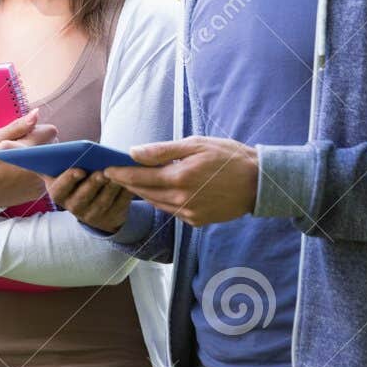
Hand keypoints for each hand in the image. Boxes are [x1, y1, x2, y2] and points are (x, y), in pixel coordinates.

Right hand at [0, 112, 59, 210]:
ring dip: (42, 158)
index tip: (25, 137)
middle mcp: (38, 165)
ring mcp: (40, 180)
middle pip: (54, 145)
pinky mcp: (40, 191)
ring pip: (53, 160)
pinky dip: (39, 171)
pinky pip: (48, 174)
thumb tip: (37, 113)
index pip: (51, 131)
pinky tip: (23, 174)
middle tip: (22, 150)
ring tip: (22, 163)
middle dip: (42, 144)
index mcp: (28, 149)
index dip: (39, 131)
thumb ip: (19, 125)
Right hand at [45, 168, 131, 233]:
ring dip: (110, 188)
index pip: (60, 188)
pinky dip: (124, 194)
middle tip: (101, 172)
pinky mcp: (110, 219)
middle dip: (92, 184)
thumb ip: (53, 161)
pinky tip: (130, 183)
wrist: (93, 204)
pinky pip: (119, 206)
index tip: (79, 170)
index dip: (69, 179)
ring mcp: (92, 216)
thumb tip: (29, 145)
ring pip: (102, 202)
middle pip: (82, 197)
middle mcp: (72, 207)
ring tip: (118, 175)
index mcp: (58, 193)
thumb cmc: (77, 179)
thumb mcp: (62, 172)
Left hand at [102, 136, 257, 226]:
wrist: (260, 183)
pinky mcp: (196, 221)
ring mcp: (189, 214)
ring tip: (131, 181)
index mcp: (179, 178)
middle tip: (113, 173)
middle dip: (127, 183)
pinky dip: (161, 200)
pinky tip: (159, 190)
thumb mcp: (196, 145)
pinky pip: (170, 211)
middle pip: (143, 192)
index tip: (106, 168)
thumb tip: (134, 152)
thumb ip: (163, 151)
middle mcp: (181, 200)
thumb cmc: (230, 157)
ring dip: (142, 192)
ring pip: (155, 203)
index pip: (139, 177)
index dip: (120, 173)